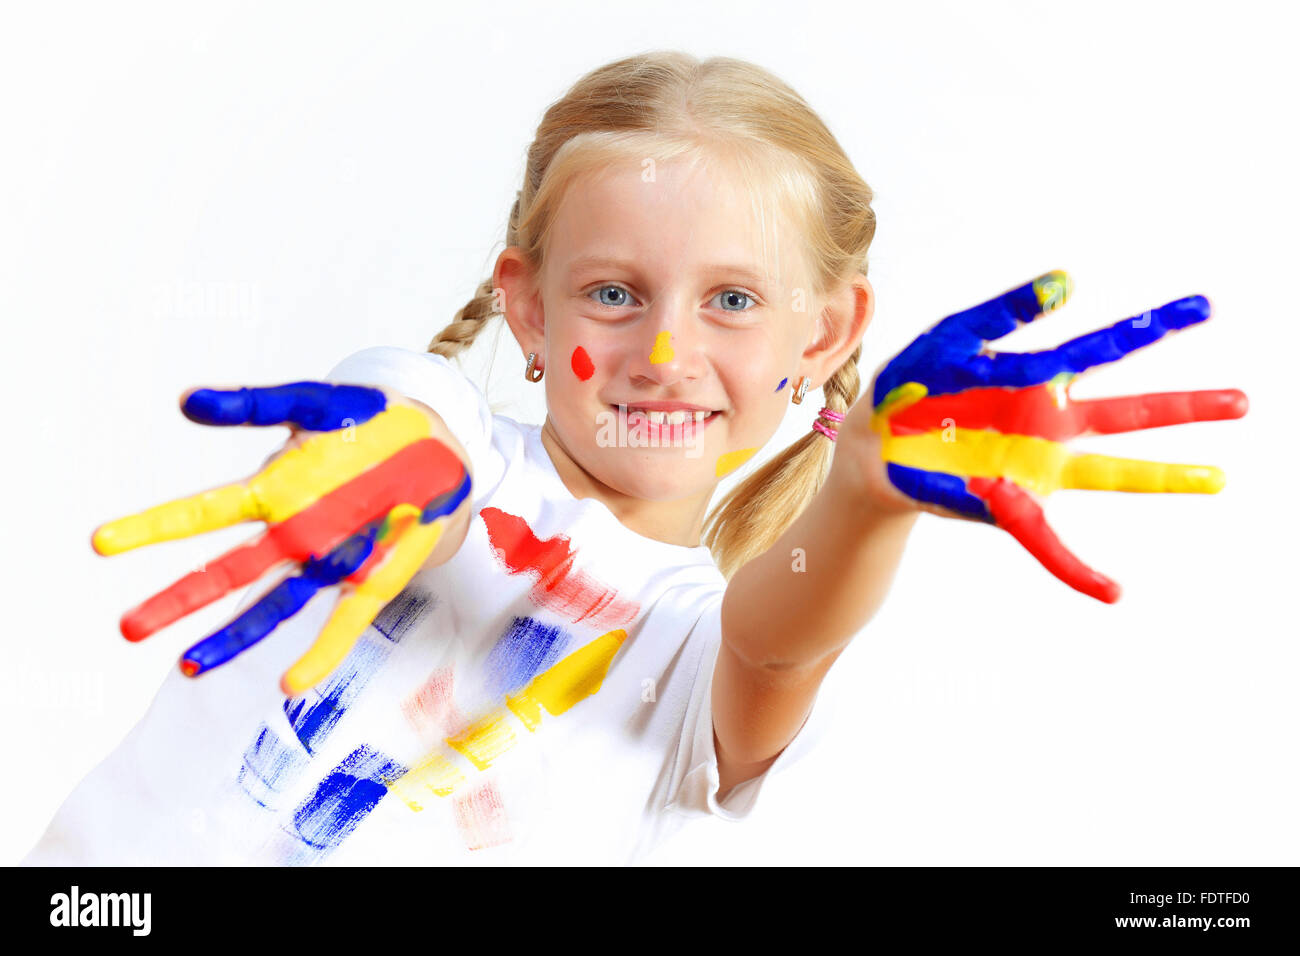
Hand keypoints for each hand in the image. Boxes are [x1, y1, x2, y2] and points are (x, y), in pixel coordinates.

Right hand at [92, 381, 470, 694]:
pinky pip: (343, 623)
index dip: (154, 526)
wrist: (435, 445)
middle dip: (179, 598)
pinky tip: (291, 683)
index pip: (203, 513)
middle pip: (226, 571)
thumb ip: (256, 404)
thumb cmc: (368, 422)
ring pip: (273, 605)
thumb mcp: (316, 402)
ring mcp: (331, 560)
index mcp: (274, 489)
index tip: (101, 541)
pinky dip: (320, 654)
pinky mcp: (372, 580)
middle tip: (127, 626)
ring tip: (189, 665)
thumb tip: (186, 402)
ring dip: (232, 635)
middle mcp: (293, 533)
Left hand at [836, 270, 1247, 602]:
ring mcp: (1031, 465)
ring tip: (1222, 477)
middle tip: (1246, 399)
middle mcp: (1045, 422)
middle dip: (1185, 405)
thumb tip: (1065, 283)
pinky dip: (1076, 570)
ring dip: (1162, 476)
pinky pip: (1045, 541)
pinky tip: (1111, 592)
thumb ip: (1002, 310)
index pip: (1097, 350)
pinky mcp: (1004, 505)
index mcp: (1033, 377)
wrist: (869, 446)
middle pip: (1126, 411)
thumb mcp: (949, 336)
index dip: (1145, 330)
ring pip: (1110, 472)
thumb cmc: (914, 386)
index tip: (1202, 307)